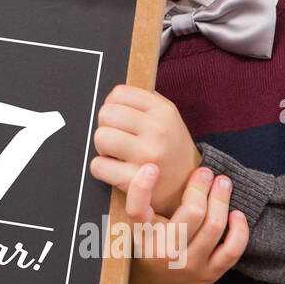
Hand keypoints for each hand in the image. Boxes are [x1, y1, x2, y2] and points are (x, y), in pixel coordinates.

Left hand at [89, 84, 200, 218]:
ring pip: (100, 137)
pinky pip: (98, 165)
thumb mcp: (168, 118)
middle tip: (120, 139)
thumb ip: (143, 103)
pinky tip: (116, 169)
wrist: (186, 190)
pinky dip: (101, 169)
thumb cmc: (170, 151)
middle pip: (106, 114)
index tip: (121, 120)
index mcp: (164, 112)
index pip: (119, 93)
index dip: (114, 106)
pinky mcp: (135, 180)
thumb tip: (112, 96)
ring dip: (103, 148)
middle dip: (107, 127)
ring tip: (118, 154)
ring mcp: (147, 156)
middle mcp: (158, 131)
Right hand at [121, 163, 248, 283]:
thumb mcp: (136, 228)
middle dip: (201, 186)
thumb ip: (145, 202)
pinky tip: (237, 214)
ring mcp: (189, 265)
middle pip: (191, 213)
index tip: (151, 167)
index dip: (141, 188)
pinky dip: (239, 230)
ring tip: (222, 182)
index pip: (137, 210)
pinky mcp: (209, 274)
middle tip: (204, 171)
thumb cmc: (147, 248)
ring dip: (221, 199)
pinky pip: (232, 250)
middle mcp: (164, 252)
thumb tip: (155, 165)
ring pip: (214, 227)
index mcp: (142, 237)